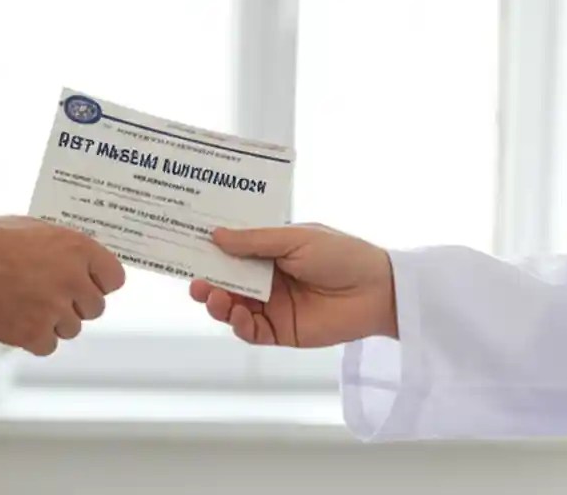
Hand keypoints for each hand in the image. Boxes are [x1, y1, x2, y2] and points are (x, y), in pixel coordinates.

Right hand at [0, 217, 125, 355]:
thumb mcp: (29, 228)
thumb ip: (60, 245)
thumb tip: (80, 258)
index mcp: (76, 248)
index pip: (115, 278)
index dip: (101, 283)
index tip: (88, 285)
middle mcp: (72, 279)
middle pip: (96, 308)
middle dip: (76, 305)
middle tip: (50, 297)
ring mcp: (54, 309)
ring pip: (72, 329)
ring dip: (53, 322)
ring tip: (24, 304)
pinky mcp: (33, 334)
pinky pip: (48, 345)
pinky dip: (33, 339)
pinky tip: (14, 320)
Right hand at [191, 225, 395, 347]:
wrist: (378, 291)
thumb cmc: (342, 255)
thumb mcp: (296, 239)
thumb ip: (256, 241)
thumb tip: (216, 235)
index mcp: (270, 251)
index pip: (232, 251)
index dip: (210, 251)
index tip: (188, 248)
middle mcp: (268, 279)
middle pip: (227, 281)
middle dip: (208, 281)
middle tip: (196, 282)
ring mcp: (273, 306)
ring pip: (233, 307)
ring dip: (219, 303)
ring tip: (214, 298)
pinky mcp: (282, 331)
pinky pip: (251, 331)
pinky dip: (239, 325)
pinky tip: (238, 314)